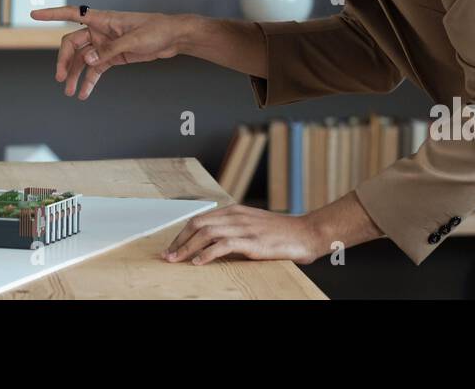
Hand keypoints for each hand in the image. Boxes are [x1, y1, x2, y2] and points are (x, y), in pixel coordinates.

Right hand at [31, 5, 185, 99]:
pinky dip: (88, 81)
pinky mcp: (112, 57)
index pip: (72, 13)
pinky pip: (95, 69)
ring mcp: (104, 44)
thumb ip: (109, 50)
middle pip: (72, 43)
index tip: (33, 14)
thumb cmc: (155, 31)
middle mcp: (99, 31)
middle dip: (64, 60)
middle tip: (60, 78)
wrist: (173, 38)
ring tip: (69, 92)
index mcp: (102, 19)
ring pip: (82, 60)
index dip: (52, 13)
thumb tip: (87, 60)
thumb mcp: (133, 41)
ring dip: (74, 74)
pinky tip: (83, 93)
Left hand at [162, 204, 322, 265]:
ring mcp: (244, 227)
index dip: (183, 233)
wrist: (307, 233)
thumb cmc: (282, 233)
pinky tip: (198, 262)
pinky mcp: (251, 241)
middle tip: (168, 256)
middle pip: (198, 224)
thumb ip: (235, 231)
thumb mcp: (254, 227)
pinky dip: (207, 254)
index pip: (201, 219)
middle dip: (179, 240)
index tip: (172, 247)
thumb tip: (213, 246)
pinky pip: (223, 245)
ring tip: (176, 260)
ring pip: (206, 233)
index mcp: (235, 211)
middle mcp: (236, 215)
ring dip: (187, 248)